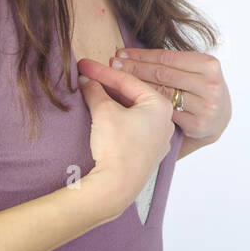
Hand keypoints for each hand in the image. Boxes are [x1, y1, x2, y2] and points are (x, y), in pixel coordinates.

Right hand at [76, 57, 176, 216]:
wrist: (117, 186)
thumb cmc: (116, 146)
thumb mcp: (103, 111)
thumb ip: (95, 91)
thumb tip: (86, 80)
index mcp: (160, 105)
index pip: (128, 81)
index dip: (102, 71)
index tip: (84, 65)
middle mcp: (165, 120)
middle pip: (133, 95)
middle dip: (108, 85)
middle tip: (87, 75)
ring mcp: (158, 138)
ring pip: (133, 112)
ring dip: (112, 102)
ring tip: (92, 92)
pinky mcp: (148, 153)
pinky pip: (133, 128)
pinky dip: (118, 119)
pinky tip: (103, 115)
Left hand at [108, 48, 230, 141]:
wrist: (218, 118)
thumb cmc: (200, 89)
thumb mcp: (196, 70)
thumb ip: (174, 62)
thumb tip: (133, 53)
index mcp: (209, 65)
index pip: (168, 57)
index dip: (142, 55)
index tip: (122, 53)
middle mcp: (210, 86)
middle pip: (163, 74)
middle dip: (135, 68)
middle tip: (113, 65)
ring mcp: (204, 106)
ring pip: (162, 93)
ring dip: (136, 86)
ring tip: (116, 80)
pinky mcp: (196, 124)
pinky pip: (165, 112)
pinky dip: (146, 106)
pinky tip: (131, 100)